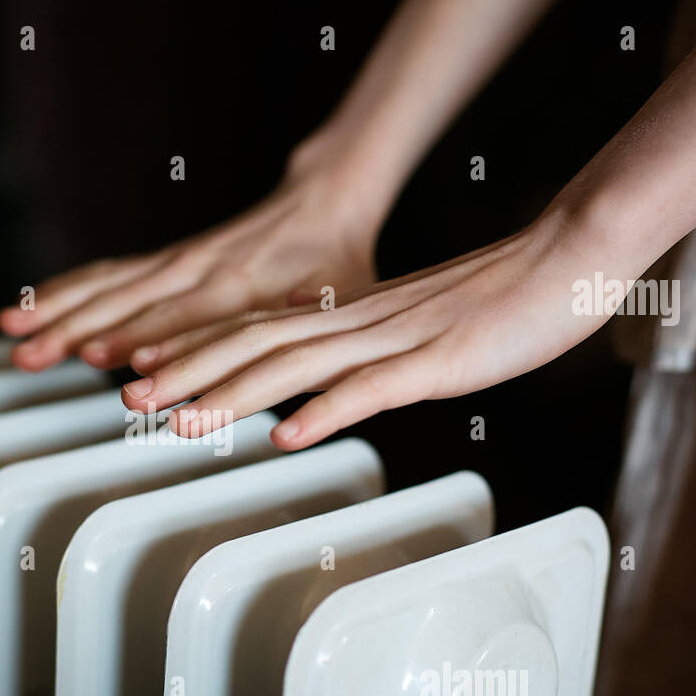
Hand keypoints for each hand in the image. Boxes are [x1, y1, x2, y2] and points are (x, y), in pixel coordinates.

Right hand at [0, 175, 379, 372]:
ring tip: (12, 330)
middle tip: (31, 356)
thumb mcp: (337, 302)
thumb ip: (307, 335)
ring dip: (57, 310)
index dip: (140, 340)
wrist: (322, 205)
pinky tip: (31, 306)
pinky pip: (108, 275)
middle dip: (75, 330)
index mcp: (241, 287)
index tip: (102, 359)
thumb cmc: (335, 264)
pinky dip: (67, 290)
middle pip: (126, 303)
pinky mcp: (165, 262)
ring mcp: (177, 263)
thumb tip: (294, 372)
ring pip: (106, 286)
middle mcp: (199, 271)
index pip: (182, 321)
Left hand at [121, 208, 633, 450]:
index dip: (195, 351)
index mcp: (349, 316)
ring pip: (294, 365)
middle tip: (129, 399)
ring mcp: (393, 340)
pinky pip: (370, 388)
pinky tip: (286, 435)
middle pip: (254, 344)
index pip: (255, 330)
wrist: (567, 260)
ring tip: (181, 422)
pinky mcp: (436, 361)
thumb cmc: (497, 301)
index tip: (146, 372)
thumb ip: (366, 359)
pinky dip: (322, 411)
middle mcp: (356, 322)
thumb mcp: (414, 333)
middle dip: (187, 374)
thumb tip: (325, 390)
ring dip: (231, 394)